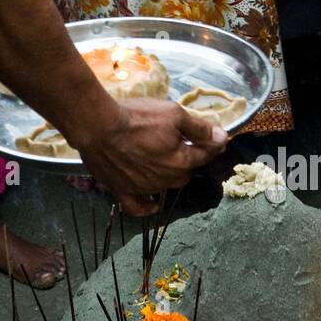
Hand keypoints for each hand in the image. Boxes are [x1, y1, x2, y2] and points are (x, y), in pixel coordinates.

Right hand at [77, 100, 227, 215]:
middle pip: (186, 171)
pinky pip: (138, 207)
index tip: (216, 136)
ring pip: (165, 185)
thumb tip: (222, 137)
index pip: (205, 154)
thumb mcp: (174, 114)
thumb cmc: (137, 117)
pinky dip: (147, 206)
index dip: (213, 144)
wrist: (98, 127)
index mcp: (181, 162)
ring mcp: (143, 188)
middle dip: (188, 158)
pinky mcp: (122, 190)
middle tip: (182, 141)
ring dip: (168, 173)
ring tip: (160, 157)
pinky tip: (152, 203)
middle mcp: (165, 180)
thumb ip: (199, 129)